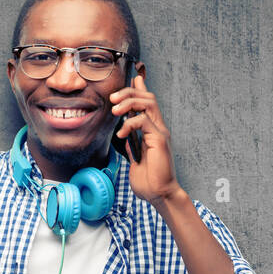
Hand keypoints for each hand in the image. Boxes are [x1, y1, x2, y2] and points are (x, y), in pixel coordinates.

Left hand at [110, 73, 183, 205]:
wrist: (159, 194)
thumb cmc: (148, 180)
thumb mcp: (134, 156)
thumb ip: (131, 142)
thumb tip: (124, 131)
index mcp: (153, 130)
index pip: (147, 102)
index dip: (139, 88)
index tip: (131, 79)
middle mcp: (159, 128)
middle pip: (146, 97)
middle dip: (128, 92)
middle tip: (112, 98)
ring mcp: (160, 132)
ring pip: (147, 103)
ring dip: (128, 102)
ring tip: (114, 110)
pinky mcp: (159, 140)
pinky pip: (144, 121)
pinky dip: (129, 123)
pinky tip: (121, 133)